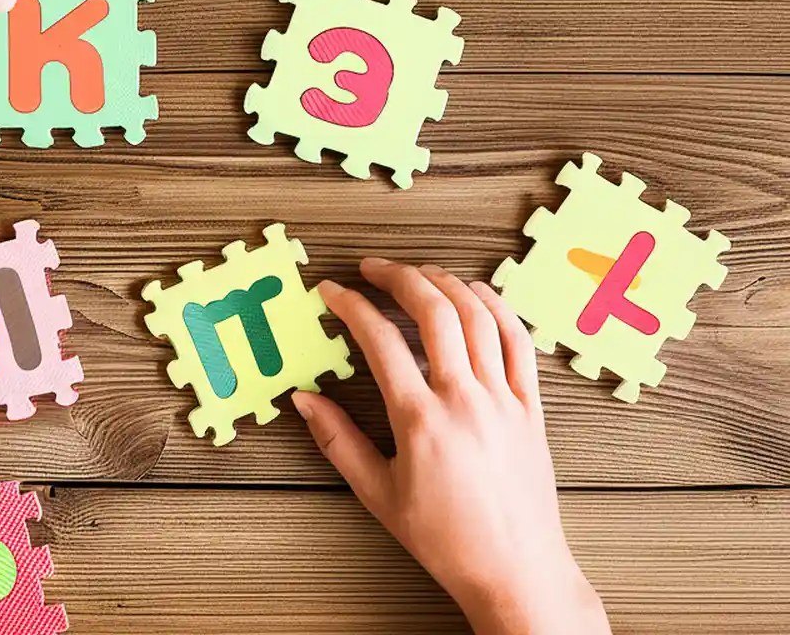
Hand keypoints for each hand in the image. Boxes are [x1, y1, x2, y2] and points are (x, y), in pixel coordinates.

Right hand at [293, 258, 610, 634]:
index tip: (334, 293)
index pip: (380, 341)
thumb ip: (337, 441)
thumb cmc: (445, 540)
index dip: (352, 306)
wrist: (514, 569)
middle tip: (373, 268)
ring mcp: (504, 399)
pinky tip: (477, 294)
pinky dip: (497, 307)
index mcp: (420, 421)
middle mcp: (465, 400)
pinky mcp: (532, 406)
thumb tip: (305, 400)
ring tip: (419, 272)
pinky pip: (519, 341)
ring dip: (445, 283)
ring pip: (478, 317)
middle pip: (433, 312)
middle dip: (398, 277)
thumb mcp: (377, 494)